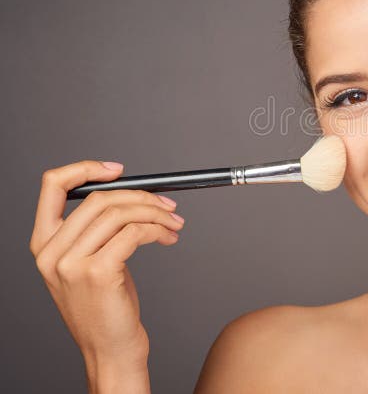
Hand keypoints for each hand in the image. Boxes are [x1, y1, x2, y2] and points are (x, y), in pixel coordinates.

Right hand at [29, 160, 184, 365]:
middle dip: (141, 196)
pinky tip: (168, 238)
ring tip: (174, 223)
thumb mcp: (89, 263)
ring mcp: (71, 263)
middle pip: (99, 198)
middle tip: (167, 204)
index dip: (86, 169)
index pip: (52, 186)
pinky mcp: (98, 272)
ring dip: (156, 213)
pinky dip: (158, 230)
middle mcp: (51, 252)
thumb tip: (133, 193)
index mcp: (44, 244)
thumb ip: (97, 230)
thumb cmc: (106, 306)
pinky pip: (135, 233)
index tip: (119, 171)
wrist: (110, 349)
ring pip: (120, 213)